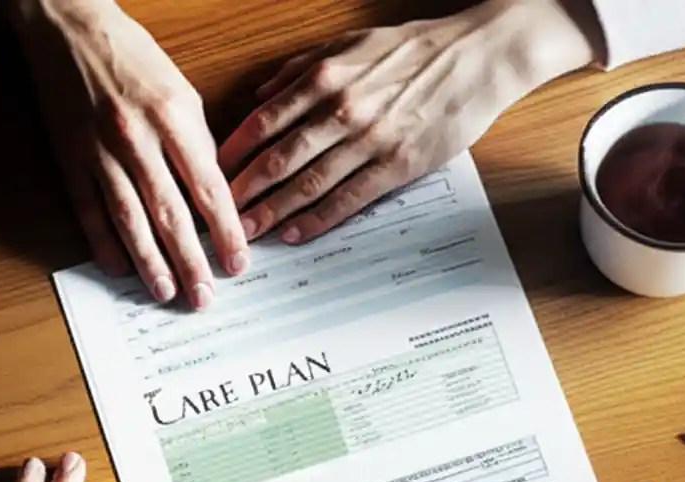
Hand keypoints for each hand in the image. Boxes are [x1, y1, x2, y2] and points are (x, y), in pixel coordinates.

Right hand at [9, 0, 248, 308]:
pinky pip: (89, 210)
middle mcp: (137, 136)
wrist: (69, 26)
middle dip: (191, 261)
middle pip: (171, 213)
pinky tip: (119, 269)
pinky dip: (103, 243)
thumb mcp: (181, 91)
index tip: (237, 263)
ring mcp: (99, 150)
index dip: (225, 231)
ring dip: (149, 262)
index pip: (209, 188)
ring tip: (165, 292)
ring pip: (129, 218)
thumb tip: (213, 195)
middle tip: (204, 298)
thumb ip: (198, 143)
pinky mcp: (69, 157)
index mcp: (174, 117)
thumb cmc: (133, 58)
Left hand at [218, 0, 599, 244]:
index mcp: (325, 79)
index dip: (231, 154)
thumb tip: (260, 95)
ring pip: (307, 184)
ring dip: (272, 212)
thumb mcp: (348, 45)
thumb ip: (299, 70)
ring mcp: (369, 142)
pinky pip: (348, 199)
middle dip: (243, 192)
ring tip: (246, 232)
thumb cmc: (412, 50)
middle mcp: (341, 111)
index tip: (210, 174)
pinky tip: (294, 233)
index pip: (262, 123)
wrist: (475, 58)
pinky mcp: (396, 166)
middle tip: (217, 216)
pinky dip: (317, 219)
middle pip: (277, 160)